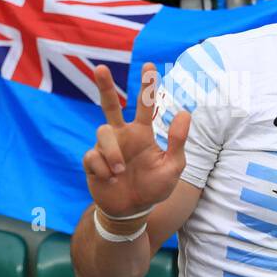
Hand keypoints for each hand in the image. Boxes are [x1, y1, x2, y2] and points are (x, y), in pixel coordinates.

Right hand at [84, 62, 189, 218]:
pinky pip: (93, 156)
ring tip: (121, 171)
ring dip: (113, 153)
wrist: (132, 210)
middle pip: (109, 105)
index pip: (145, 106)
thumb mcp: (173, 167)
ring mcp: (105, 147)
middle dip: (104, 86)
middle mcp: (122, 136)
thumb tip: (185, 112)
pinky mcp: (91, 160)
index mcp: (142, 134)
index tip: (150, 65)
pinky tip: (110, 179)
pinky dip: (103, 169)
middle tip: (101, 68)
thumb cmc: (154, 187)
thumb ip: (177, 141)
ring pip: (102, 132)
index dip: (147, 87)